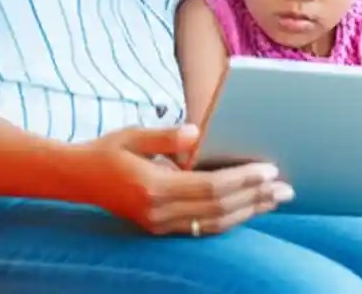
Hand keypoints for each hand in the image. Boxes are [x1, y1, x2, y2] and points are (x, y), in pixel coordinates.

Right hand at [72, 124, 293, 235]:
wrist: (76, 178)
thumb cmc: (107, 150)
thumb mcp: (132, 134)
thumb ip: (165, 134)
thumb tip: (197, 131)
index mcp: (154, 188)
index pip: (210, 187)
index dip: (243, 180)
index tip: (270, 169)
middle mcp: (158, 213)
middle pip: (219, 208)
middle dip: (256, 198)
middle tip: (286, 187)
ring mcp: (159, 225)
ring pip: (215, 224)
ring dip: (250, 212)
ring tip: (276, 199)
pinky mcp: (161, 229)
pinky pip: (203, 228)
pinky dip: (231, 219)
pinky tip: (251, 209)